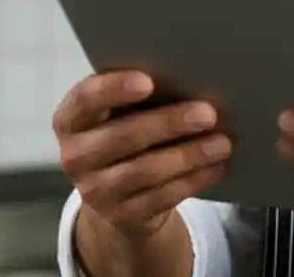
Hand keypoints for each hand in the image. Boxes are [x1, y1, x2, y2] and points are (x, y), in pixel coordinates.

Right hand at [53, 71, 232, 237]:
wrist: (117, 189)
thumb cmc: (126, 128)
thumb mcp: (121, 110)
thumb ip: (140, 93)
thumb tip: (190, 77)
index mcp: (71, 119)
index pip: (85, 100)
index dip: (113, 89)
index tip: (148, 81)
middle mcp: (75, 156)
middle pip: (122, 137)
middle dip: (168, 123)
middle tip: (208, 113)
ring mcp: (96, 191)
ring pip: (145, 171)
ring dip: (189, 155)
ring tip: (222, 142)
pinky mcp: (122, 215)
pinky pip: (162, 197)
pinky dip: (194, 180)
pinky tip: (217, 166)